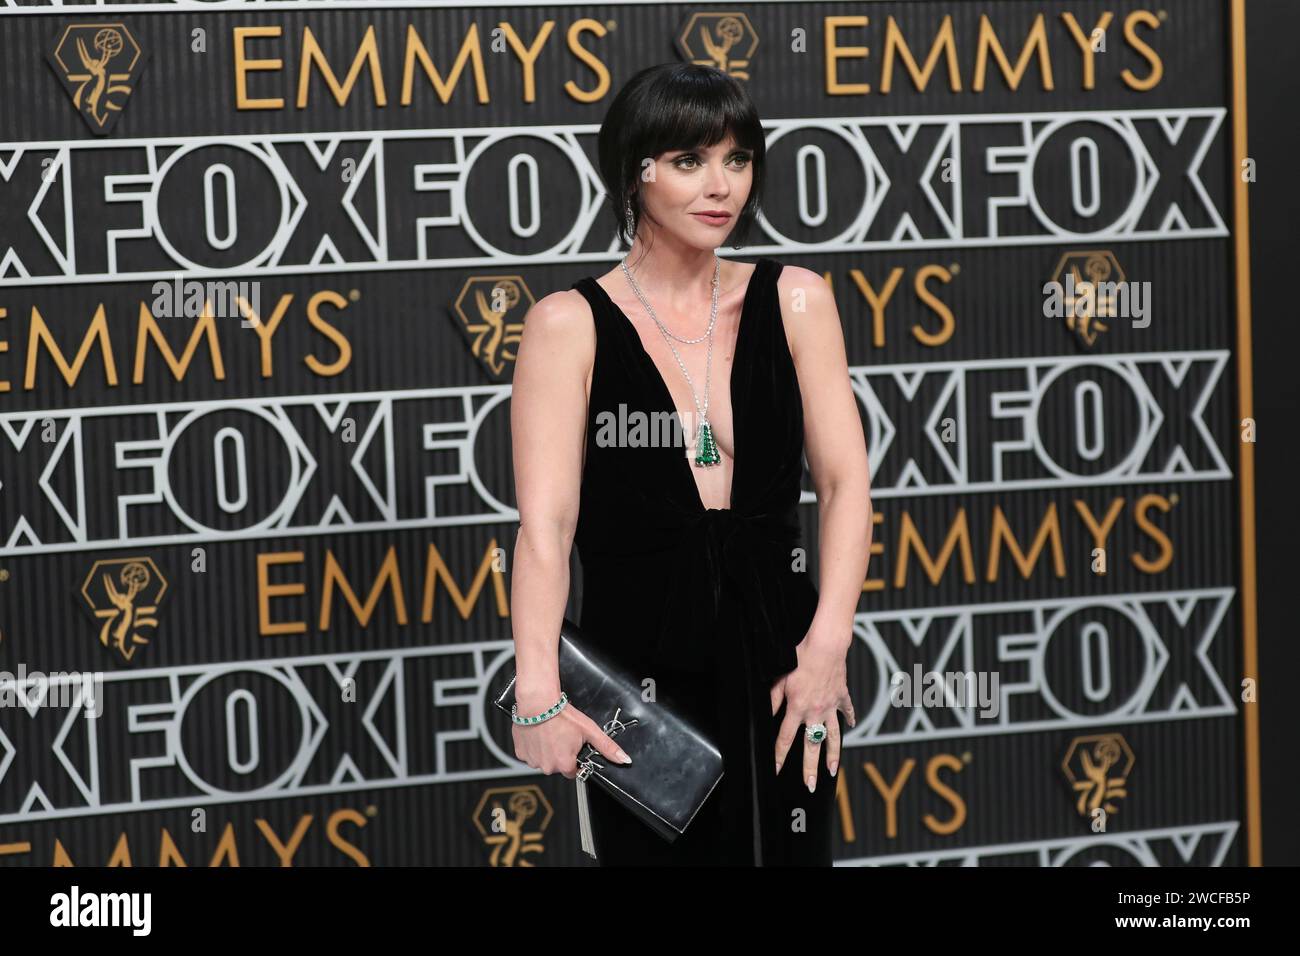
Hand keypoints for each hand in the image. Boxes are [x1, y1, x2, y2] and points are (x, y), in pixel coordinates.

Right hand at [511, 693, 632, 779]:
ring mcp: (532, 761)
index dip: (574, 759)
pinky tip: (538, 735)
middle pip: (557, 766)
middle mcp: (547, 767)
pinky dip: (534, 747)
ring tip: (549, 734)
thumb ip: (607, 747)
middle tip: (561, 737)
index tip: (572, 746)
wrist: (538, 702)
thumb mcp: (589, 730)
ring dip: (546, 751)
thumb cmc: (563, 715)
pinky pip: (530, 755)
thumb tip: (624, 760)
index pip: (573, 771)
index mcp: (564, 764)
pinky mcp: (520, 753)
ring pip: (543, 761)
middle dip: (560, 754)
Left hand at [770, 628, 855, 791]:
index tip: (776, 770)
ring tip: (831, 771)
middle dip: (810, 768)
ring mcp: (831, 706)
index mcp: (797, 708)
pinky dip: (850, 718)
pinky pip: (847, 710)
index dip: (779, 756)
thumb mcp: (780, 679)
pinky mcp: (842, 696)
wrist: (826, 646)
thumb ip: (773, 699)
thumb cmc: (801, 657)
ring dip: (832, 755)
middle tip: (810, 785)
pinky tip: (852, 726)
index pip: (786, 738)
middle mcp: (815, 712)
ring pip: (833, 736)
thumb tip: (766, 714)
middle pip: (811, 746)